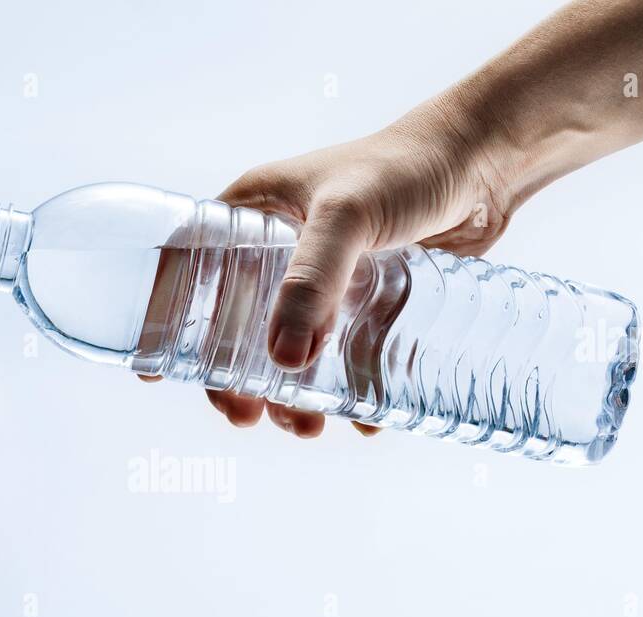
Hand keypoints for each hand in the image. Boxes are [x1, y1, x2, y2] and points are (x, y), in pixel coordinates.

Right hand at [141, 93, 515, 438]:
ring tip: (309, 426)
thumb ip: (313, 281)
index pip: (189, 275)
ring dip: (291, 399)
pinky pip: (344, 362)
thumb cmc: (406, 167)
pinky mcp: (366, 308)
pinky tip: (364, 419)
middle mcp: (278, 253)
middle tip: (246, 417)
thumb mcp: (347, 216)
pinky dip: (349, 395)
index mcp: (249, 217)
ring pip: (289, 356)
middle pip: (236, 330)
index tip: (156, 377)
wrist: (487, 164)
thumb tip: (284, 363)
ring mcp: (323, 285)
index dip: (165, 324)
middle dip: (238, 383)